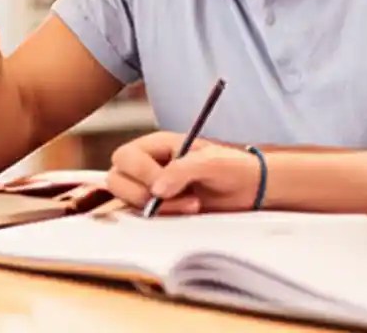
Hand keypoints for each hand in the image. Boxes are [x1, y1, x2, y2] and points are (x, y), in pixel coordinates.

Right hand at [106, 131, 261, 214]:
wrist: (250, 189)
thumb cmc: (232, 167)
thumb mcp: (212, 162)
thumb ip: (182, 170)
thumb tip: (157, 189)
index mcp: (156, 146)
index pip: (125, 157)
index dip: (141, 174)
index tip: (164, 187)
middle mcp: (147, 165)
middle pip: (116, 179)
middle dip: (143, 195)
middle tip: (179, 199)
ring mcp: (149, 188)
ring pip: (125, 200)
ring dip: (154, 209)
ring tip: (190, 206)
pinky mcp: (156, 208)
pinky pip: (139, 216)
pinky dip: (156, 220)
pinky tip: (182, 214)